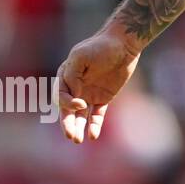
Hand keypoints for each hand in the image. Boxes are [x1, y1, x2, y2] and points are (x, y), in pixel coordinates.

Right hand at [56, 29, 140, 143]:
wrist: (123, 43)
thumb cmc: (101, 46)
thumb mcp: (81, 55)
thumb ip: (72, 74)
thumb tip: (73, 93)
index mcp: (65, 77)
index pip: (61, 97)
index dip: (68, 104)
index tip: (80, 104)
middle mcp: (75, 88)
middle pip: (67, 111)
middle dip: (67, 124)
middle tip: (71, 136)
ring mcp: (89, 94)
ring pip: (80, 116)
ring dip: (78, 127)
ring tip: (77, 140)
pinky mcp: (103, 98)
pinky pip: (97, 115)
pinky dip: (94, 125)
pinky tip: (93, 135)